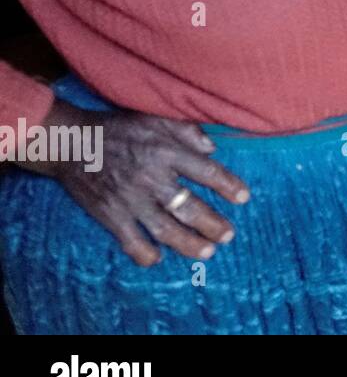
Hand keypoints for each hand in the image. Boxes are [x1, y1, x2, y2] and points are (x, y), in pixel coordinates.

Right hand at [34, 101, 249, 266]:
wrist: (71, 142)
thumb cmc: (119, 128)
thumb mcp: (155, 117)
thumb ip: (187, 131)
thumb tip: (213, 148)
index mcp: (166, 152)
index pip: (207, 171)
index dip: (228, 185)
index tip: (244, 198)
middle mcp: (151, 178)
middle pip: (190, 207)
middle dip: (213, 224)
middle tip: (228, 235)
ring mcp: (130, 199)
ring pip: (165, 229)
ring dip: (188, 244)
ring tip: (207, 252)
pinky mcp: (109, 214)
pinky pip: (131, 241)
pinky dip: (144, 254)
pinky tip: (158, 259)